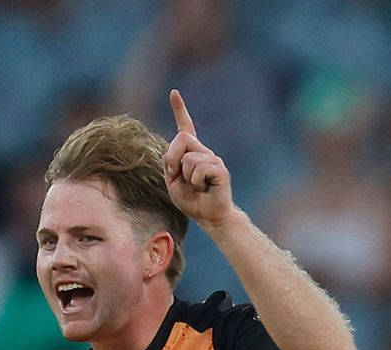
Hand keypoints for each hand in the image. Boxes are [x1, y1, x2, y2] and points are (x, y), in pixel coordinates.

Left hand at [164, 89, 234, 228]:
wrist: (209, 216)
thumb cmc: (191, 200)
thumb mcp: (173, 181)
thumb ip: (170, 164)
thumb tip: (180, 153)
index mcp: (191, 152)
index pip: (185, 127)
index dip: (180, 109)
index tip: (174, 92)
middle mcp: (203, 151)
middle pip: (181, 138)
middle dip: (172, 158)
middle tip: (176, 176)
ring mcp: (213, 158)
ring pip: (188, 158)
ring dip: (186, 178)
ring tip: (196, 187)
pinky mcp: (220, 168)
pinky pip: (199, 170)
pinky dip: (196, 183)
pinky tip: (204, 188)